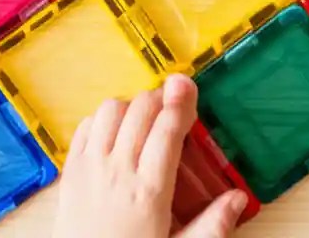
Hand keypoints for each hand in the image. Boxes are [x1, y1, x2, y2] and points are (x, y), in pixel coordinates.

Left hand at [52, 75, 248, 237]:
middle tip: (172, 106)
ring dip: (130, 106)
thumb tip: (238, 198)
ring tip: (144, 119)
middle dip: (159, 99)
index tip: (188, 85)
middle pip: (140, 111)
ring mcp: (89, 167)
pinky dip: (102, 118)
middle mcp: (118, 170)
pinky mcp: (69, 170)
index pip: (167, 130)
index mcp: (150, 190)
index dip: (180, 102)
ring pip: (110, 110)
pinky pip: (85, 126)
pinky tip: (114, 131)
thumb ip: (211, 226)